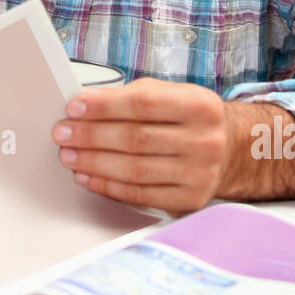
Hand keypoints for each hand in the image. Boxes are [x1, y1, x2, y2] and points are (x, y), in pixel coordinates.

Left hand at [51, 77, 231, 213]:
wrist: (231, 152)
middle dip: (91, 136)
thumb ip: (131, 96)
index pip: (143, 103)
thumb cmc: (192, 120)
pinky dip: (108, 186)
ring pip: (134, 170)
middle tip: (63, 133)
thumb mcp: (171, 95)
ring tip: (69, 155)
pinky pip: (139, 195)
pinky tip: (88, 176)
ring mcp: (199, 173)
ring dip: (94, 163)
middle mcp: (204, 140)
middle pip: (136, 138)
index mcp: (199, 106)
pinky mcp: (189, 200)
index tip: (75, 107)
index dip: (104, 106)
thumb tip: (86, 101)